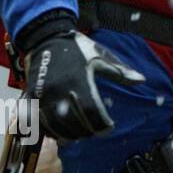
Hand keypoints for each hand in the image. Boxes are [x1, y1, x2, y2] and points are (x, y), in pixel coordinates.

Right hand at [26, 31, 144, 140]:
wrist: (45, 37)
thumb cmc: (77, 48)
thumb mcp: (100, 57)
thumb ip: (120, 72)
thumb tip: (142, 80)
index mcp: (78, 80)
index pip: (91, 111)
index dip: (101, 124)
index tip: (110, 127)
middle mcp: (58, 90)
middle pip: (73, 122)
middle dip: (87, 131)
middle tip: (96, 132)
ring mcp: (42, 96)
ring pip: (55, 126)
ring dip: (69, 134)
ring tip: (81, 134)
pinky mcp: (31, 98)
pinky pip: (38, 121)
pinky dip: (50, 131)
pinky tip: (62, 132)